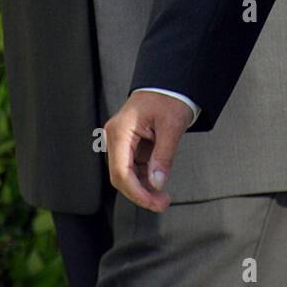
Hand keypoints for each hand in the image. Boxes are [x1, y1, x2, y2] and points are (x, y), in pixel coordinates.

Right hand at [105, 90, 193, 210]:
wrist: (169, 83)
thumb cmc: (170, 98)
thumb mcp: (172, 126)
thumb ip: (163, 156)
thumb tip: (157, 184)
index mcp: (120, 130)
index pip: (121, 172)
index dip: (137, 193)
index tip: (155, 203)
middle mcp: (115, 136)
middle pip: (120, 176)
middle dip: (140, 194)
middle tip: (163, 204)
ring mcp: (120, 140)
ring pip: (125, 174)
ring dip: (143, 188)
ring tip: (163, 197)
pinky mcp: (128, 143)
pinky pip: (132, 167)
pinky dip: (144, 178)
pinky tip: (158, 184)